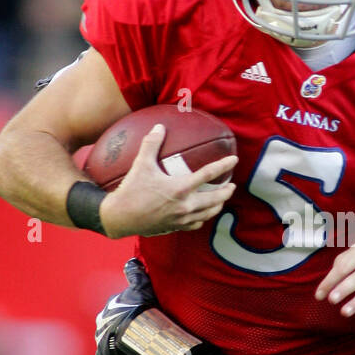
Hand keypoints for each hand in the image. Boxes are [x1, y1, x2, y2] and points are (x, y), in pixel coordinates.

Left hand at [95, 257, 155, 354]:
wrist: (135, 332)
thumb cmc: (139, 308)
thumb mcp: (141, 287)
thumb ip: (136, 273)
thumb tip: (131, 260)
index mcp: (110, 305)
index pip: (118, 306)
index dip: (129, 310)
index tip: (139, 315)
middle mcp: (102, 320)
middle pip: (111, 322)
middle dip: (121, 326)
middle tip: (138, 331)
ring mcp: (101, 337)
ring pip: (109, 338)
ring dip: (117, 341)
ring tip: (133, 345)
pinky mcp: (103, 353)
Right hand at [99, 124, 237, 237]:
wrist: (120, 217)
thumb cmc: (131, 190)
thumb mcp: (141, 164)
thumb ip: (151, 144)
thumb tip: (159, 127)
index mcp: (180, 188)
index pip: (208, 174)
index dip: (224, 165)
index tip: (234, 160)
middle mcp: (185, 205)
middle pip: (215, 199)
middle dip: (227, 192)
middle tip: (232, 186)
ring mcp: (182, 218)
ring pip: (208, 213)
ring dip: (218, 206)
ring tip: (221, 200)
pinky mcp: (175, 227)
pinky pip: (195, 224)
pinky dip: (202, 218)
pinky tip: (202, 214)